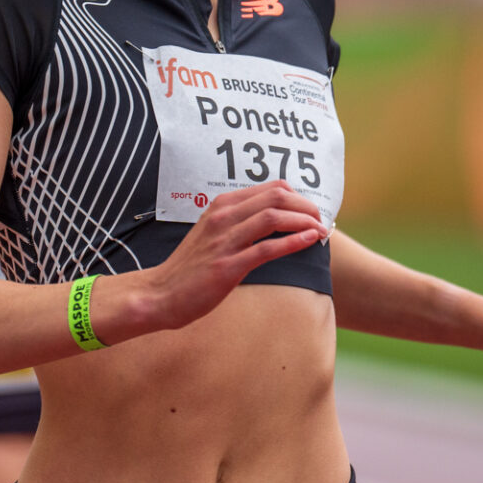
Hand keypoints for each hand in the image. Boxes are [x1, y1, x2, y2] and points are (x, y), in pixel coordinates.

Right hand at [138, 182, 326, 332]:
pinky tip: (310, 240)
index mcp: (221, 206)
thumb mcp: (212, 234)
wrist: (160, 294)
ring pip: (273, 218)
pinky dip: (293, 242)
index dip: (298, 196)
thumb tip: (271, 220)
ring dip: (304, 221)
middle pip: (276, 197)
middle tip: (321, 219)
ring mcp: (224, 241)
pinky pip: (267, 248)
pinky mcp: (227, 266)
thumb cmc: (190, 268)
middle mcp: (223, 217)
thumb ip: (237, 223)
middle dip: (306, 206)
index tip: (310, 210)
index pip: (270, 188)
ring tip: (321, 230)